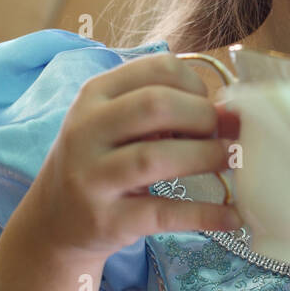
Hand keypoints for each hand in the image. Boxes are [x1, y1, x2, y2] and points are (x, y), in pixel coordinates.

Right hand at [27, 53, 243, 258]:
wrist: (53, 222)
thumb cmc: (102, 162)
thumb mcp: (119, 125)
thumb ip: (167, 111)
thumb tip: (236, 115)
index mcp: (95, 95)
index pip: (157, 68)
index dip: (196, 85)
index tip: (208, 106)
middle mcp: (87, 131)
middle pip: (156, 105)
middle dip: (203, 117)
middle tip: (222, 136)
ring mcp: (92, 177)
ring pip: (155, 157)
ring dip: (206, 158)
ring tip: (231, 163)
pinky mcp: (106, 220)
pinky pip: (163, 213)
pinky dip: (205, 214)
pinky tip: (232, 216)